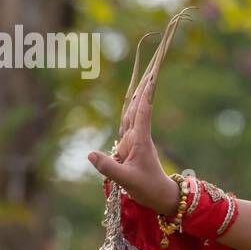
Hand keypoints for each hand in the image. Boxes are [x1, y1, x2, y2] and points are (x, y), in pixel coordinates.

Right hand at [86, 14, 190, 214]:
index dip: (146, 88)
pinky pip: (133, 115)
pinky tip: (138, 91)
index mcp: (140, 137)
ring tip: (151, 63)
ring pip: (138, 104)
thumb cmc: (146, 189)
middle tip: (159, 52)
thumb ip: (108, 167)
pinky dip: (135, 100)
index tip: (153, 70)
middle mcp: (139, 131)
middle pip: (142, 98)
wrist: (161, 196)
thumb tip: (89, 153)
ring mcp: (136, 134)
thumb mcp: (126, 180)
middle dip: (149, 76)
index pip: (143, 107)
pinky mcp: (133, 140)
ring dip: (143, 83)